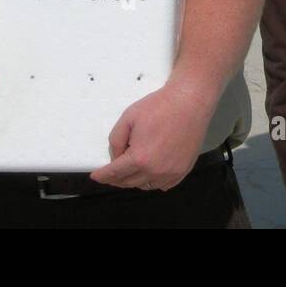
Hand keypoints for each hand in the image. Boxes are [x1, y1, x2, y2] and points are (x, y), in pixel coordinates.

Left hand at [91, 83, 209, 190]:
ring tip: (132, 169)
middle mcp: (155, 170)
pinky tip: (151, 171)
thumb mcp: (128, 117)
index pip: (115, 173)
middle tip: (111, 173)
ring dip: (135, 180)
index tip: (96, 176)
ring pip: (146, 186)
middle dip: (116, 179)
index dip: (103, 175)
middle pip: (129, 182)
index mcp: (140, 158)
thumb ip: (115, 140)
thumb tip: (116, 157)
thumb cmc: (160, 106)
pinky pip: (164, 185)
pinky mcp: (184, 169)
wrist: (190, 100)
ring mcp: (171, 172)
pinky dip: (154, 181)